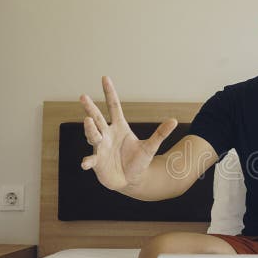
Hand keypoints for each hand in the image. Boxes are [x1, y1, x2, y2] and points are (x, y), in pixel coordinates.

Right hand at [80, 76, 177, 190]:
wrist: (131, 180)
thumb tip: (174, 120)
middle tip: (83, 96)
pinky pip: (91, 160)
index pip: (113, 106)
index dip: (109, 92)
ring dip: (89, 129)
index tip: (105, 78)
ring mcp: (100, 147)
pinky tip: (85, 163)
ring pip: (92, 135)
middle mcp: (106, 134)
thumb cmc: (138, 161)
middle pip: (97, 118)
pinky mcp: (97, 162)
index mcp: (119, 127)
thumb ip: (160, 134)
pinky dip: (88, 161)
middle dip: (90, 108)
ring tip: (88, 122)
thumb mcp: (150, 147)